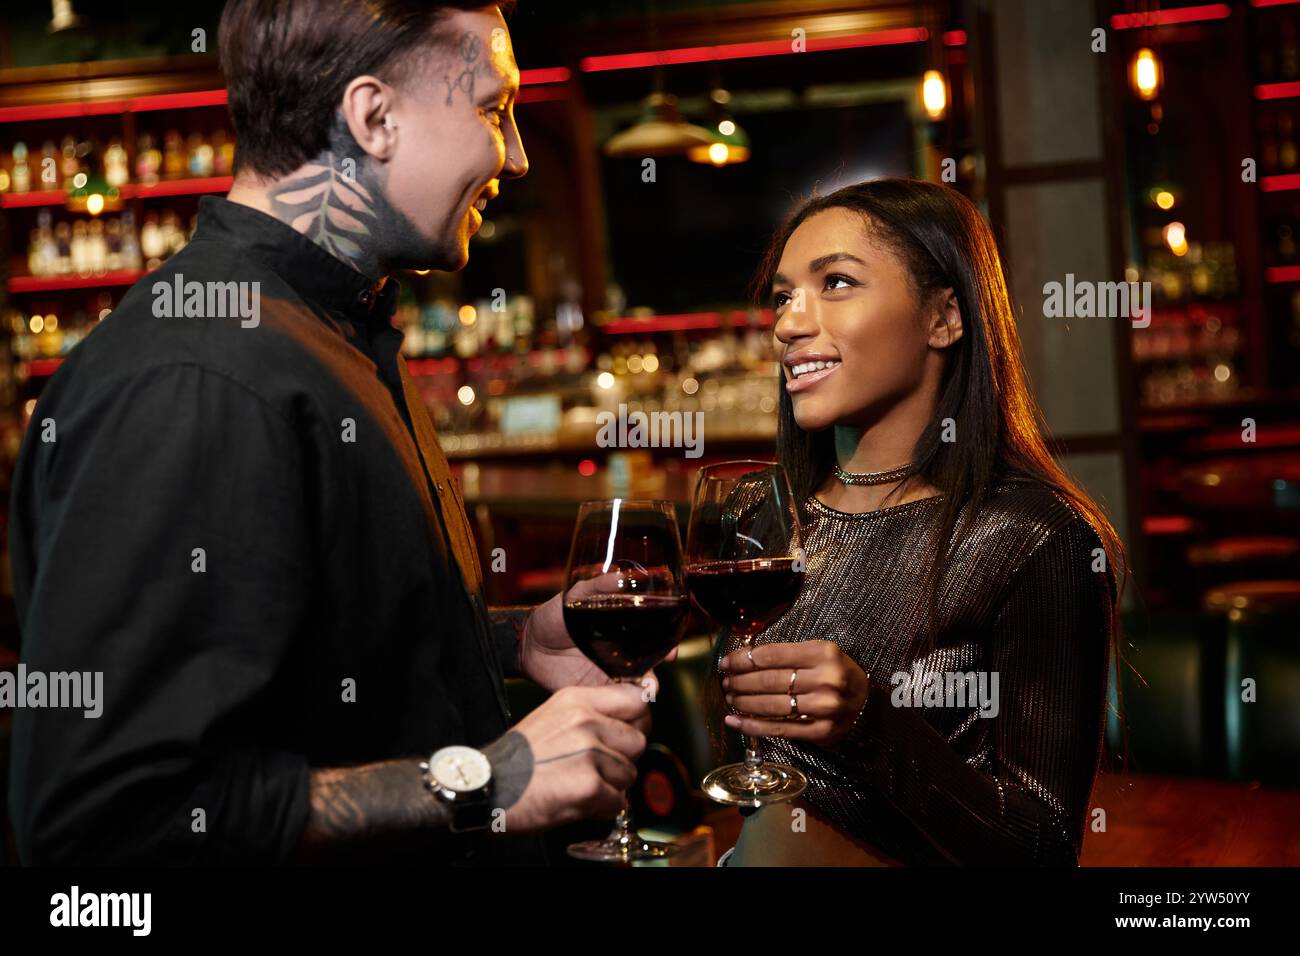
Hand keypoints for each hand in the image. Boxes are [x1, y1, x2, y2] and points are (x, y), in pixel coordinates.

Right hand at [497, 683, 649, 832]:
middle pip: (638, 740)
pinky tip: (576, 801)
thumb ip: (589, 714)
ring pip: (630, 773)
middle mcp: (586, 721)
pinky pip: (618, 801)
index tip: (628, 733)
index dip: (637, 720)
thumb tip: (628, 723)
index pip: (635, 699)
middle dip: (623, 759)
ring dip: (612, 786)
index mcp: (577, 700)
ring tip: (580, 785)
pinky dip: (601, 808)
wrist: (488, 788)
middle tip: (597, 768)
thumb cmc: (517, 760)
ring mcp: (589, 753)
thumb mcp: (552, 717)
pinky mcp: (590, 786)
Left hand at [521, 588, 676, 695]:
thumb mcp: (577, 596)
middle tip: (656, 676)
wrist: (529, 644)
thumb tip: (623, 578)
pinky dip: (623, 705)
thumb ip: (599, 586)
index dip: (667, 645)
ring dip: (644, 691)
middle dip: (658, 672)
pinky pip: (615, 703)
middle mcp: (623, 655)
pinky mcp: (596, 692)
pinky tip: (623, 702)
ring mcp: (611, 675)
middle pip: (651, 666)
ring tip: (642, 689)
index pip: (654, 640)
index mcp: (624, 632)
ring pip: (636, 687)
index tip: (671, 650)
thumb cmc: (554, 616)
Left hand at [719, 640, 868, 745]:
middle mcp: (826, 680)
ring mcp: (824, 708)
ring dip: (743, 702)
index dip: (744, 659)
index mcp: (824, 653)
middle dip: (740, 681)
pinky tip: (734, 720)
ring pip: (771, 706)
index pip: (772, 655)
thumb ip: (788, 654)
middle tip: (725, 680)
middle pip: (769, 680)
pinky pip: (779, 729)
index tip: (727, 662)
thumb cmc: (837, 673)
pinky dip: (752, 725)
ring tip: (729, 697)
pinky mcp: (820, 731)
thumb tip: (745, 658)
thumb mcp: (821, 653)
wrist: (869, 703)